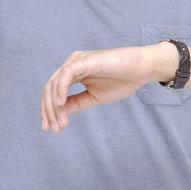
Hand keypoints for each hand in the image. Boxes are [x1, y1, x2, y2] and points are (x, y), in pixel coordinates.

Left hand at [40, 45, 157, 132]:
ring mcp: (78, 61)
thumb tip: (59, 113)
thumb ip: (76, 102)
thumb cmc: (122, 80)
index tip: (51, 128)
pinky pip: (66, 74)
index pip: (53, 91)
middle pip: (49, 88)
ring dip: (53, 105)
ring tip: (60, 122)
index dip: (48, 110)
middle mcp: (72, 65)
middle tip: (53, 128)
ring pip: (54, 82)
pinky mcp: (86, 60)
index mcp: (74, 73)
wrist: (142, 69)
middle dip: (48, 110)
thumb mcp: (94, 97)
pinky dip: (61, 89)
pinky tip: (61, 103)